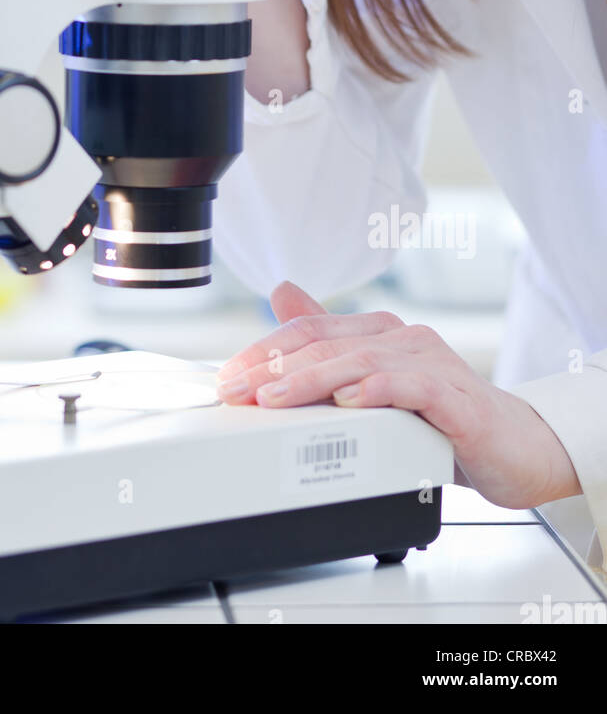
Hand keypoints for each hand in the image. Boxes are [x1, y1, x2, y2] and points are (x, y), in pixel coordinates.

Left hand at [217, 280, 581, 510]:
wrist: (515, 448)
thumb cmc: (443, 417)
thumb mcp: (377, 381)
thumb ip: (331, 342)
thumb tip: (281, 296)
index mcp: (379, 332)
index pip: (309, 331)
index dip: (265, 351)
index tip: (228, 377)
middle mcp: (403, 338)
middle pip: (327, 345)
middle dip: (273, 369)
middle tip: (236, 390)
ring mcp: (431, 362)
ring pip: (360, 364)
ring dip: (310, 382)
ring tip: (272, 400)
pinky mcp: (456, 397)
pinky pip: (412, 388)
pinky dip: (378, 392)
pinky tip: (350, 401)